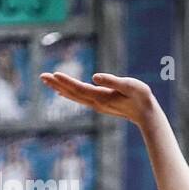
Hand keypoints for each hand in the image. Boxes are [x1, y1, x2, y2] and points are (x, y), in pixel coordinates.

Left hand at [40, 71, 156, 126]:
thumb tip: (94, 76)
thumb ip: (113, 81)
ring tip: (47, 81)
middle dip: (57, 84)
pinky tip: (61, 93)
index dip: (66, 81)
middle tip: (41, 76)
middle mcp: (96, 102)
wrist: (147, 115)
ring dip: (60, 88)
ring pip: (74, 96)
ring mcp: (97, 105)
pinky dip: (68, 94)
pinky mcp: (100, 104)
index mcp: (102, 96)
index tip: (53, 74)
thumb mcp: (130, 85)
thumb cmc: (142, 97)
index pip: (80, 88)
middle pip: (72, 93)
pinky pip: (80, 99)